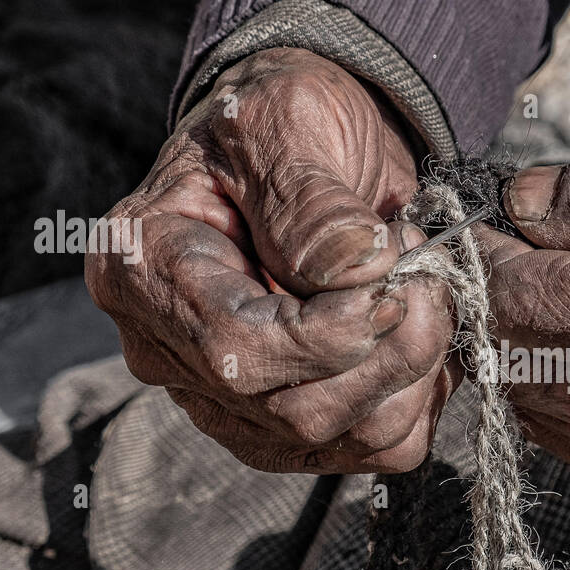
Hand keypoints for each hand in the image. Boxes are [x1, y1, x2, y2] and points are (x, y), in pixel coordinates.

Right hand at [86, 48, 456, 473]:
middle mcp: (171, 353)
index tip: (393, 273)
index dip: (332, 332)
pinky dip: (419, 400)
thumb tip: (359, 274)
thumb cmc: (282, 125)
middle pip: (293, 411)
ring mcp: (227, 402)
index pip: (238, 350)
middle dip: (387, 352)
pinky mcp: (285, 426)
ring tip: (425, 293)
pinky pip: (370, 448)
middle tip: (425, 275)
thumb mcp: (287, 122)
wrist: (306, 150)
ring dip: (413, 374)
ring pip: (340, 439)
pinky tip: (419, 336)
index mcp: (144, 269)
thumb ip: (311, 200)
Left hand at [484, 134, 569, 504]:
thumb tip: (521, 204)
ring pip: (526, 400)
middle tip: (523, 248)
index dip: (482, 251)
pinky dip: (559, 384)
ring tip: (566, 290)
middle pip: (505, 354)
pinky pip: (568, 433)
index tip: (488, 221)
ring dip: (524, 344)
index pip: (508, 294)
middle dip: (499, 297)